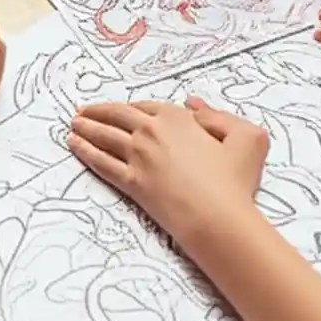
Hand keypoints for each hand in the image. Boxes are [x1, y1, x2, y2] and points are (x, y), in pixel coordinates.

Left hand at [68, 98, 268, 241]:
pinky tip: (74, 145)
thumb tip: (191, 103)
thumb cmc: (235, 179)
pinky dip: (85, 151)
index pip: (146, 106)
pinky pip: (101, 163)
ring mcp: (138, 157)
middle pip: (118, 116)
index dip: (131, 107)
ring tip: (73, 124)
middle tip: (82, 111)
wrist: (217, 217)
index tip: (119, 109)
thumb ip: (220, 116)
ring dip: (86, 127)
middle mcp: (152, 132)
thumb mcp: (247, 137)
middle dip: (98, 112)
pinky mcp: (130, 182)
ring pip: (104, 136)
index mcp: (177, 118)